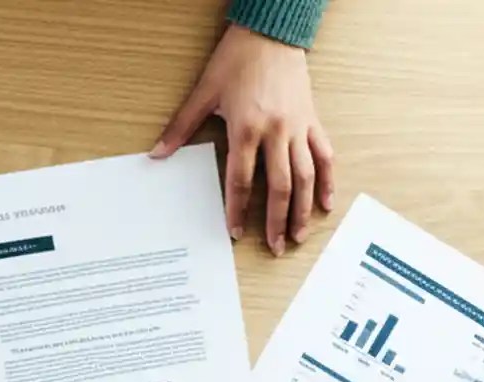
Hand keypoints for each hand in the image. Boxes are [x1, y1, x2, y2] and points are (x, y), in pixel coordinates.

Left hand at [152, 24, 334, 255]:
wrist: (270, 33)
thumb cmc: (236, 60)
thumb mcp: (204, 92)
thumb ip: (181, 127)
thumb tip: (156, 154)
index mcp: (246, 128)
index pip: (241, 181)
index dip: (237, 209)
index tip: (235, 231)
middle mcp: (276, 132)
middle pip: (279, 187)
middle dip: (275, 220)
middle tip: (274, 246)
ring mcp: (298, 128)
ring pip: (306, 177)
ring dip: (302, 209)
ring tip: (298, 235)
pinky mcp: (312, 121)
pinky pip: (324, 156)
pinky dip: (327, 181)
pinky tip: (325, 204)